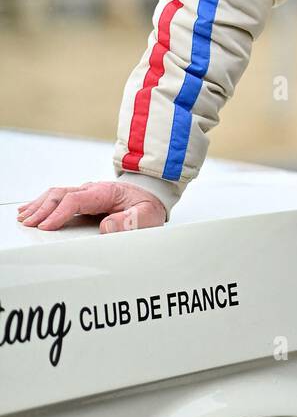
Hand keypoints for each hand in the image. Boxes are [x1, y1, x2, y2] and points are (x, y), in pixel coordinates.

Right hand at [16, 181, 167, 233]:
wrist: (151, 195)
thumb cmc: (148, 206)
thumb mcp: (148, 215)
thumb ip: (131, 221)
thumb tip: (107, 226)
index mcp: (106, 192)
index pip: (76, 200)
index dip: (59, 214)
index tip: (46, 227)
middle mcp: (92, 189)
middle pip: (61, 195)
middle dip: (42, 209)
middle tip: (29, 224)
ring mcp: (86, 193)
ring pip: (56, 195)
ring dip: (39, 206)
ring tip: (24, 217)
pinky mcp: (83, 198)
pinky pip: (59, 198)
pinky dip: (43, 204)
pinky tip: (32, 210)